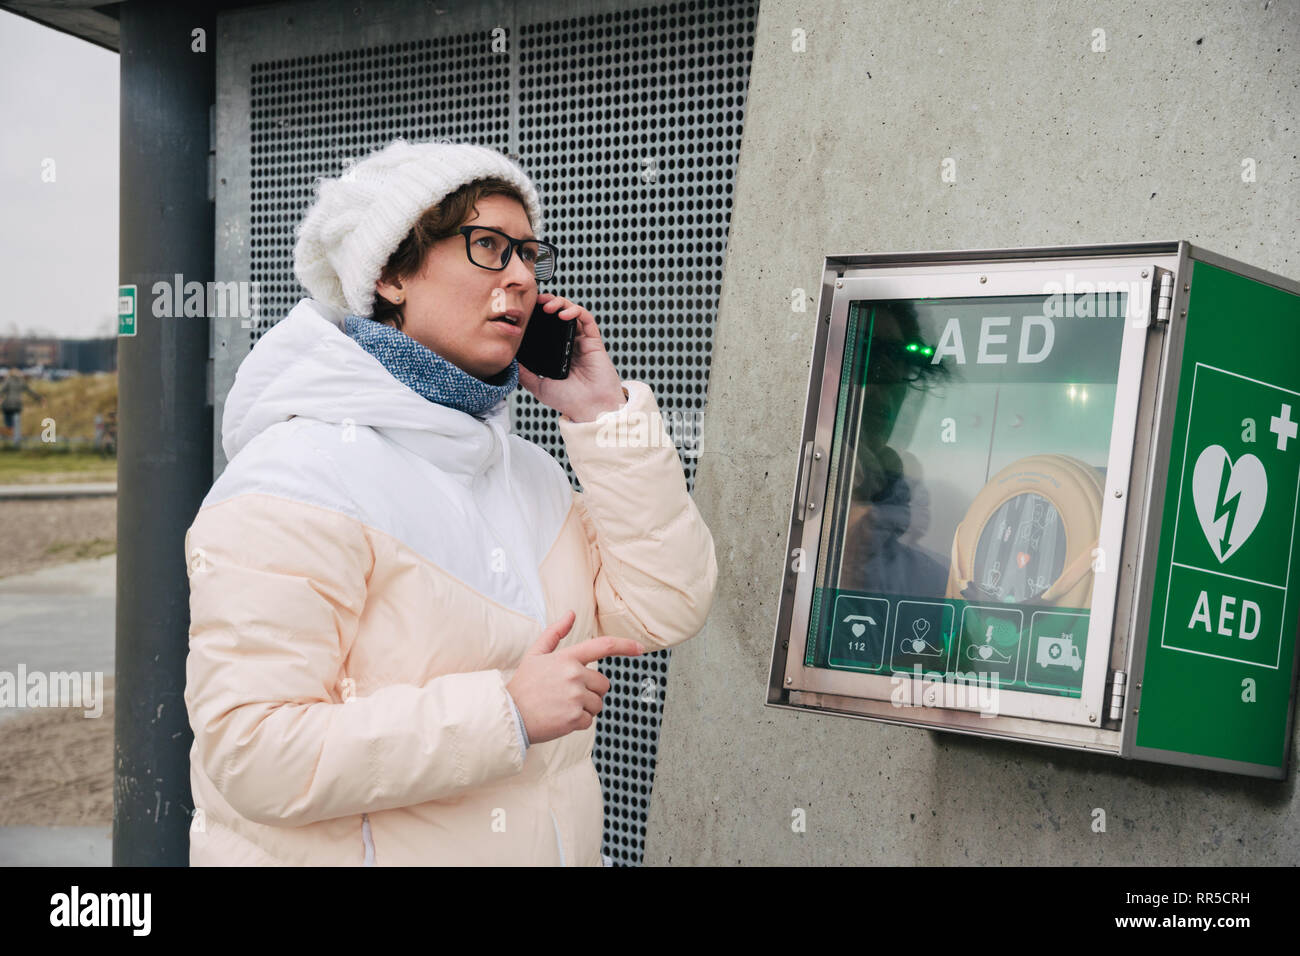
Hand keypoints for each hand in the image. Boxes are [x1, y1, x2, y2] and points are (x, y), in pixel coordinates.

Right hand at [506, 610, 642, 744]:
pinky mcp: (573, 718)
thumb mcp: (535, 654)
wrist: (508, 715)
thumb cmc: (523, 685)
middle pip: (603, 684)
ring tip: (562, 706)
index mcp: (567, 658)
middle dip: (592, 691)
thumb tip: (571, 613)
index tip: (640, 648)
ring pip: (598, 704)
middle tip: (568, 695)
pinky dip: (577, 722)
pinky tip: (560, 718)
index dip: (625, 646)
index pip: (603, 646)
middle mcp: (574, 675)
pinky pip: (589, 720)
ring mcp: (575, 697)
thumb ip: (555, 633)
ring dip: (585, 708)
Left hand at [517, 293, 625, 422]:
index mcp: (558, 353)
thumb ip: (525, 374)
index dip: (539, 316)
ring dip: (561, 303)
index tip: (527, 311)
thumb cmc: (569, 401)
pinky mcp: (594, 341)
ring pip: (573, 313)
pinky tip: (564, 314)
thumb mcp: (538, 386)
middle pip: (560, 315)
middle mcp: (570, 345)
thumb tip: (510, 361)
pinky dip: (576, 311)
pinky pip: (587, 319)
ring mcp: (583, 342)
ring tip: (549, 306)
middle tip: (537, 302)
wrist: (590, 409)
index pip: (548, 328)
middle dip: (549, 303)